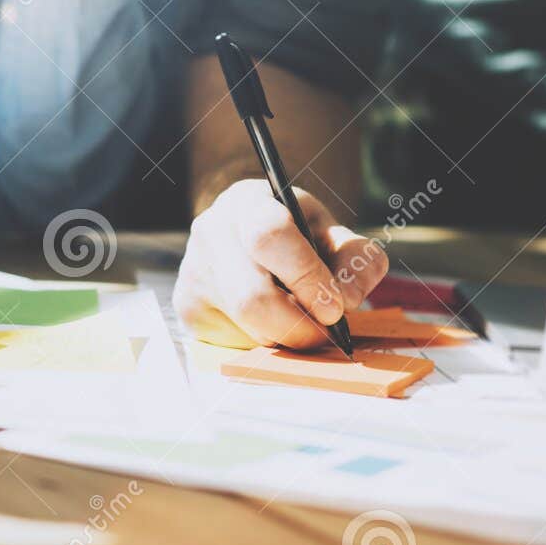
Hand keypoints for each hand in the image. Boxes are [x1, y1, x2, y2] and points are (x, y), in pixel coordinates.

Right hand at [173, 180, 389, 349]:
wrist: (248, 235)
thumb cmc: (296, 234)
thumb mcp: (330, 233)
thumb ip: (355, 258)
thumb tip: (349, 299)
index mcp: (248, 202)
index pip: (269, 236)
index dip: (306, 276)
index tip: (336, 307)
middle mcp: (210, 233)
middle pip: (252, 297)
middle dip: (300, 325)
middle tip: (328, 331)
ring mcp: (194, 273)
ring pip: (247, 327)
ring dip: (287, 335)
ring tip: (301, 318)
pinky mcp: (189, 309)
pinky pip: (235, 342)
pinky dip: (267, 341)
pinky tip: (274, 321)